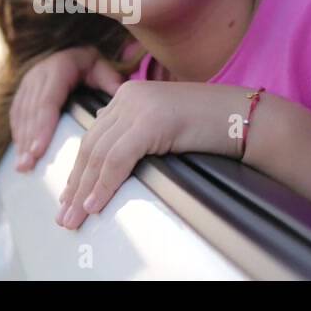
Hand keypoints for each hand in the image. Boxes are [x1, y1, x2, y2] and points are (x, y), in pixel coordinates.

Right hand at [10, 45, 123, 171]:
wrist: (72, 52)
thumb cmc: (91, 65)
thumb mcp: (102, 69)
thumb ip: (111, 81)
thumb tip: (121, 96)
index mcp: (58, 68)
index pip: (48, 101)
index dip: (42, 127)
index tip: (39, 151)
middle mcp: (38, 74)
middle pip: (31, 112)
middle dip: (28, 140)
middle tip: (28, 166)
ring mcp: (27, 83)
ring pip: (21, 114)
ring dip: (21, 141)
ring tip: (23, 166)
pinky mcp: (21, 92)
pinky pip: (17, 115)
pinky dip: (18, 135)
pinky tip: (20, 154)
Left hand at [56, 81, 246, 229]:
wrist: (244, 118)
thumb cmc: (211, 126)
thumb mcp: (163, 126)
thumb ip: (135, 134)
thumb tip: (108, 158)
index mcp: (128, 94)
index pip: (94, 136)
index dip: (80, 170)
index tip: (71, 196)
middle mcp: (128, 96)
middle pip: (91, 145)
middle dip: (76, 183)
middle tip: (66, 213)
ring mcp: (139, 106)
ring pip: (100, 154)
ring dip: (85, 190)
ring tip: (75, 217)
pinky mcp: (151, 121)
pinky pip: (117, 159)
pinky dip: (104, 185)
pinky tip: (95, 204)